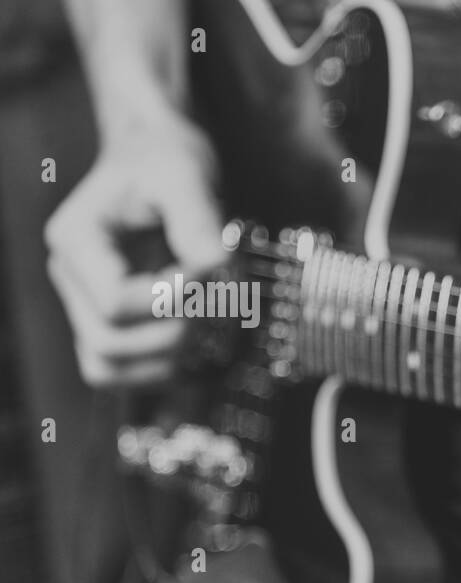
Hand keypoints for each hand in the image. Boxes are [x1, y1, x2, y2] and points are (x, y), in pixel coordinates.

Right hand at [44, 113, 226, 387]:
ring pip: (108, 369)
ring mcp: (84, 305)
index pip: (115, 302)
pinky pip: (120, 372)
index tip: (210, 270)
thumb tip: (216, 266)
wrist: (157, 160)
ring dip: (166, 357)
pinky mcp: (108, 323)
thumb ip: (198, 221)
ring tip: (202, 317)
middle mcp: (70, 278)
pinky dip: (159, 367)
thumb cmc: (166, 163)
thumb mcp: (186, 177)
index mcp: (76, 240)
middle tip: (212, 297)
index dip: (172, 298)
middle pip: (109, 343)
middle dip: (173, 331)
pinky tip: (194, 337)